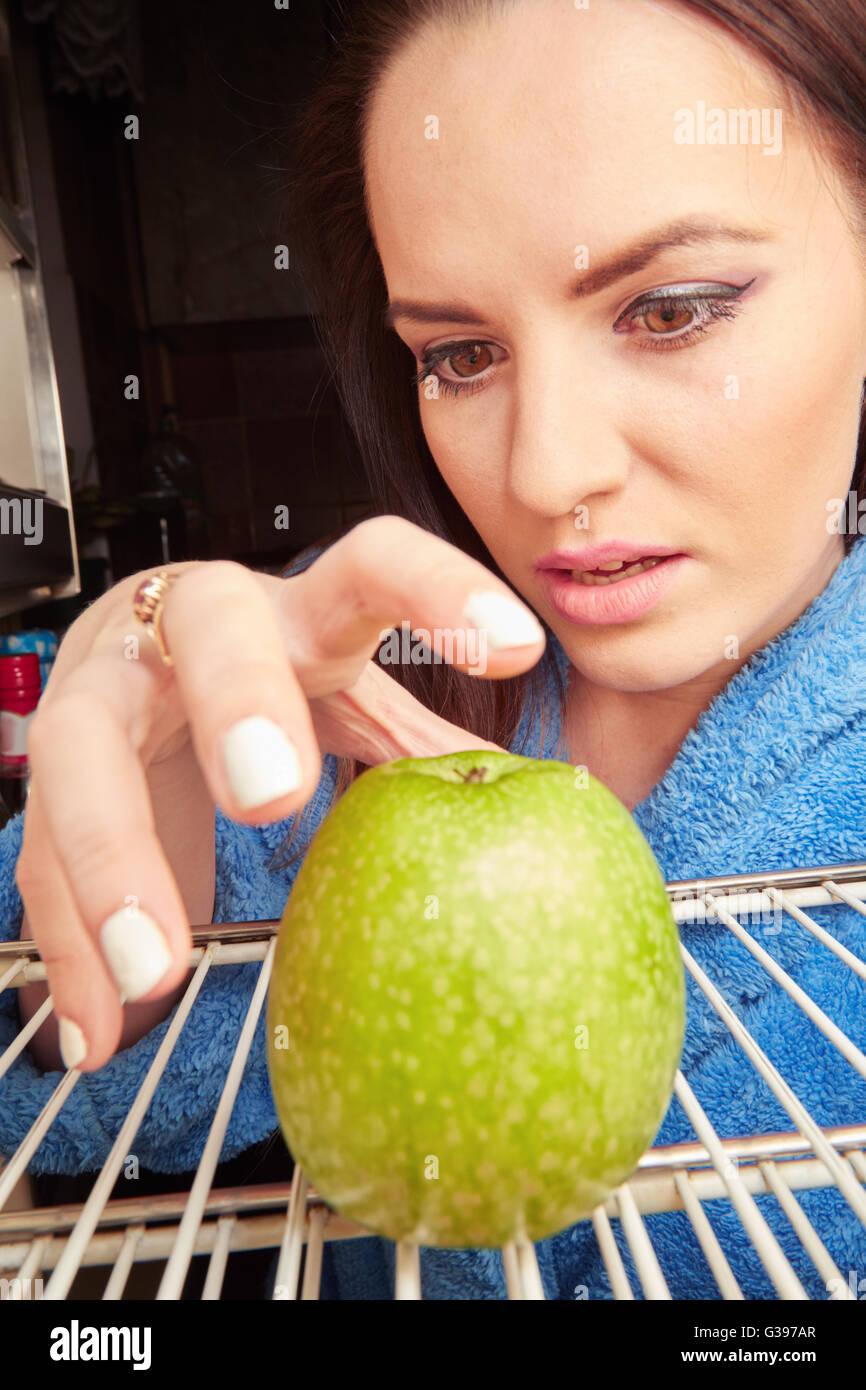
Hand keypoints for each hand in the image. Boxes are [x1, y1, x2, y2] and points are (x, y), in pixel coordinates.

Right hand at [16, 517, 545, 1069]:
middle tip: (276, 796)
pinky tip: (100, 1025)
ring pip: (84, 744)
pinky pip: (41, 850)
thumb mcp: (338, 692)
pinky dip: (70, 944)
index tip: (518, 651)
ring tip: (154, 970)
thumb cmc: (260, 672)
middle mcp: (194, 624)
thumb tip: (535, 789)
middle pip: (213, 629)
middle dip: (242, 702)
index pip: (371, 563)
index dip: (439, 591)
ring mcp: (108, 682)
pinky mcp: (48, 760)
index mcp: (296, 609)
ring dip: (112, 856)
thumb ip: (406, 734)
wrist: (130, 656)